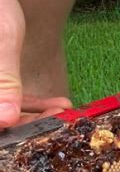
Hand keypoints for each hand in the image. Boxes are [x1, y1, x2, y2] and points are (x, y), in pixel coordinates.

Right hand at [0, 0, 70, 128]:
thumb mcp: (4, 41)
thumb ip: (4, 82)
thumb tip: (6, 119)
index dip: (16, 131)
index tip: (48, 126)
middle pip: (1, 119)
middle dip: (30, 123)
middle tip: (60, 118)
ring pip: (5, 109)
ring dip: (34, 113)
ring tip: (63, 109)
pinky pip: (6, 98)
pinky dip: (28, 101)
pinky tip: (56, 101)